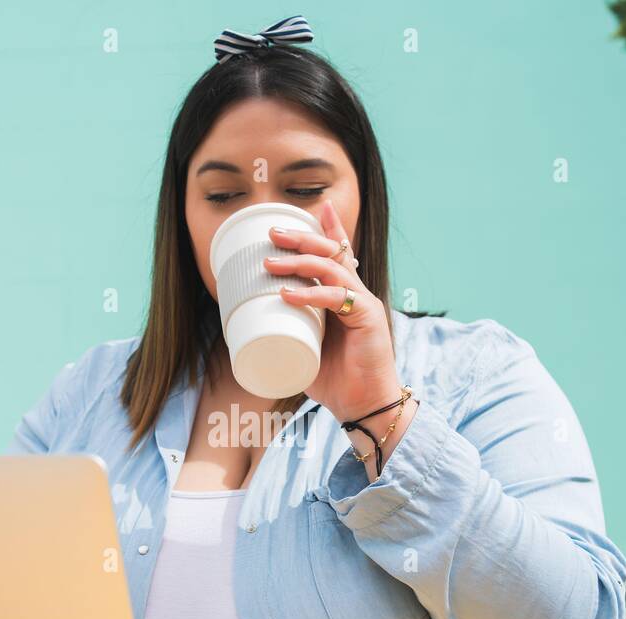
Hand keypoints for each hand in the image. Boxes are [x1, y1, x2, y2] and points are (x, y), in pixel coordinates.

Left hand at [263, 200, 402, 423]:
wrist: (366, 406)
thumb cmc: (338, 381)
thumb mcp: (307, 349)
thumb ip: (292, 331)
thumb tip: (257, 327)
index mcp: (345, 297)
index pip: (338, 254)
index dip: (329, 229)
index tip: (315, 206)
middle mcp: (357, 294)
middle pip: (332, 252)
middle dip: (303, 237)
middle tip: (273, 233)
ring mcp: (364, 304)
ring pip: (331, 268)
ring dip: (299, 262)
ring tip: (270, 263)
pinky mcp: (368, 319)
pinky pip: (336, 298)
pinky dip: (310, 295)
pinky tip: (288, 294)